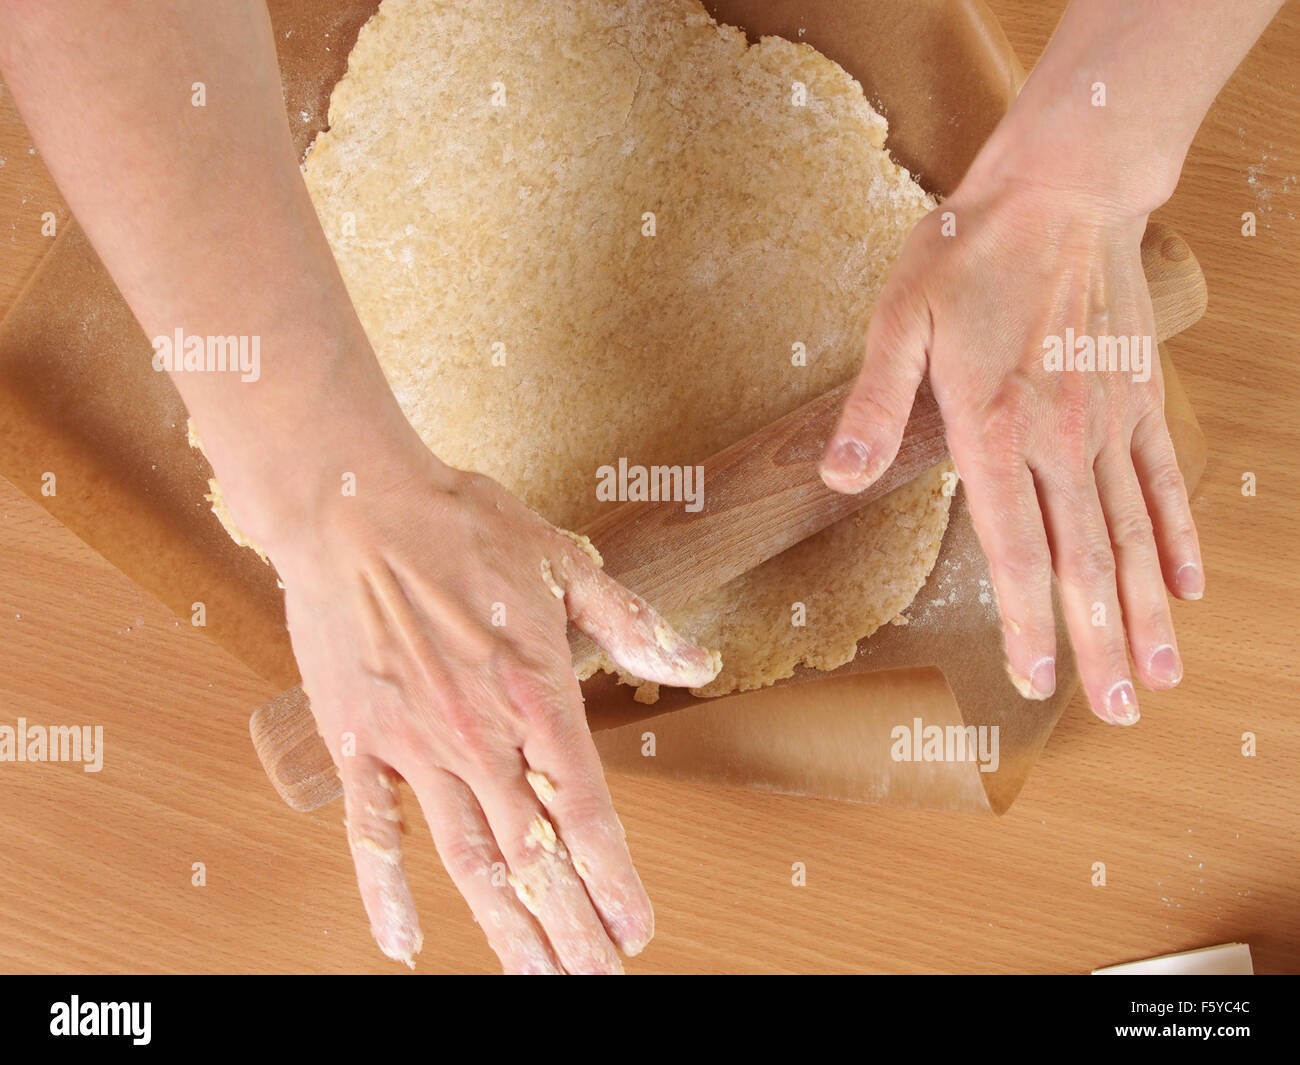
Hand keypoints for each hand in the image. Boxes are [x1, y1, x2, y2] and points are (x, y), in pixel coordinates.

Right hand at [253, 436, 719, 972]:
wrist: (355, 504)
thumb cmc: (463, 525)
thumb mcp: (565, 564)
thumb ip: (633, 626)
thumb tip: (698, 664)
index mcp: (536, 694)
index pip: (587, 811)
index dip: (614, 878)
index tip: (637, 930)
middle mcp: (479, 736)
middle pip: (534, 854)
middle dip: (570, 926)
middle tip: (596, 979)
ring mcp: (414, 744)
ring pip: (466, 859)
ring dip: (504, 926)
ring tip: (533, 978)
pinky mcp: (360, 739)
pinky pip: (373, 830)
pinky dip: (385, 889)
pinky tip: (403, 943)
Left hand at [820, 168, 1201, 725]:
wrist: (1061, 192)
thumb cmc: (967, 254)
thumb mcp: (898, 320)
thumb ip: (872, 405)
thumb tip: (839, 477)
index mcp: (994, 430)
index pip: (1016, 551)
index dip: (1029, 622)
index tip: (1037, 680)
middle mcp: (1060, 441)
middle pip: (1085, 562)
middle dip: (1099, 644)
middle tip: (1118, 711)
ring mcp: (1110, 423)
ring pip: (1132, 536)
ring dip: (1145, 611)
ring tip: (1160, 674)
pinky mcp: (1139, 399)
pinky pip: (1163, 482)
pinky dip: (1176, 537)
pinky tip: (1186, 586)